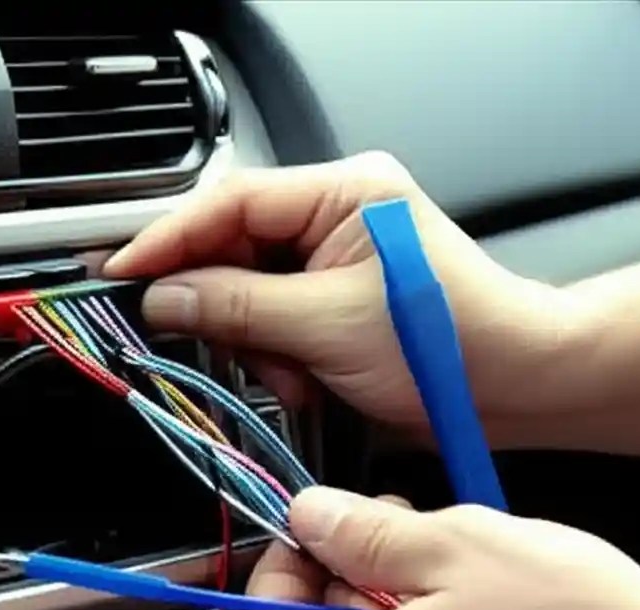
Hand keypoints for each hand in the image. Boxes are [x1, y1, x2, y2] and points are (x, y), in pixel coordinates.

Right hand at [104, 152, 583, 439]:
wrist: (516, 388)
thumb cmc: (454, 340)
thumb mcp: (329, 325)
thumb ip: (237, 307)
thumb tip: (166, 296)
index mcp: (344, 192)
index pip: (232, 203)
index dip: (170, 239)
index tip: (123, 272)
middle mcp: (337, 215)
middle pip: (234, 247)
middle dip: (222, 305)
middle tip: (197, 340)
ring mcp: (336, 258)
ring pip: (248, 291)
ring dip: (253, 342)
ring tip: (290, 375)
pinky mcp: (337, 299)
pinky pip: (275, 320)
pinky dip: (277, 357)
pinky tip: (305, 380)